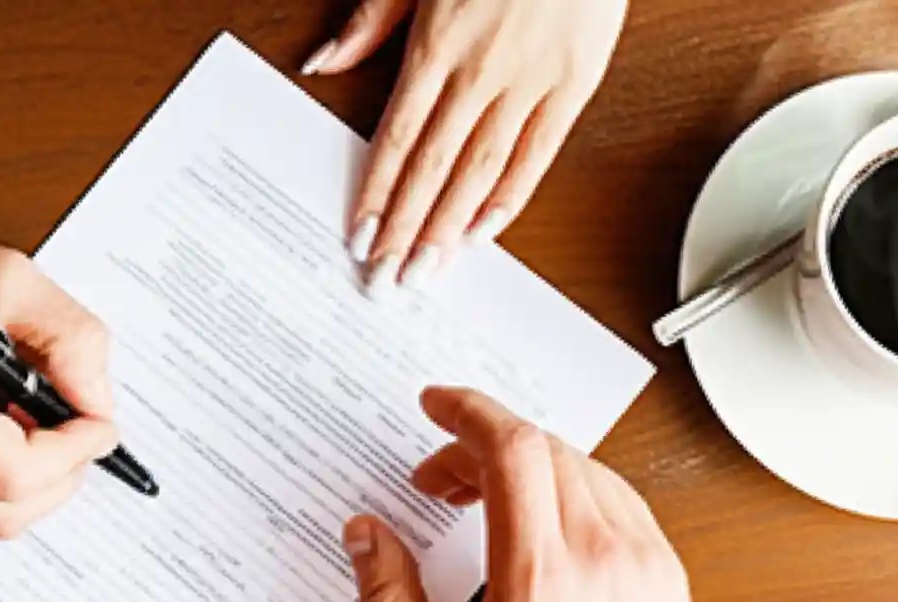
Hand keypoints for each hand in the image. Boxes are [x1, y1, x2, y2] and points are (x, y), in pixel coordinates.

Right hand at [0, 191, 117, 538]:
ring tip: (38, 421)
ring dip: (34, 481)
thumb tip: (98, 404)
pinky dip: (1, 482)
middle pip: (6, 512)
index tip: (98, 421)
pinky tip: (6, 431)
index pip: (16, 474)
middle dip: (62, 473)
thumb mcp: (11, 277)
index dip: (74, 453)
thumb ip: (73, 339)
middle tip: (79, 423)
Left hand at [302, 0, 627, 294]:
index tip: (361, 238)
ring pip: (483, 170)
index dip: (378, 194)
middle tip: (388, 280)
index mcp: (439, 43)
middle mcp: (483, 70)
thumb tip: (322, 64)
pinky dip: (511, 197)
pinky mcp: (575, 83)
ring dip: (451, 227)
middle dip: (408, 230)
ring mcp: (532, 80)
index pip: (398, 139)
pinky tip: (485, 233)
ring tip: (429, 272)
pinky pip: (539, 154)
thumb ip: (370, 19)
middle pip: (435, 168)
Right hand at [341, 387, 705, 601]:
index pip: (510, 448)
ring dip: (529, 465)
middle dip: (481, 444)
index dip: (467, 411)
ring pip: (584, 468)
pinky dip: (572, 490)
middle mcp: (604, 558)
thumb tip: (367, 536)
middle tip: (437, 480)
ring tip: (483, 503)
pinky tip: (543, 525)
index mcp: (540, 578)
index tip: (435, 404)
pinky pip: (622, 502)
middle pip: (543, 448)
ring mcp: (647, 569)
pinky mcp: (669, 587)